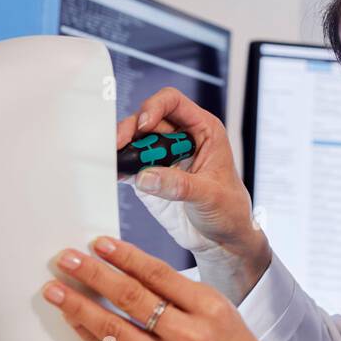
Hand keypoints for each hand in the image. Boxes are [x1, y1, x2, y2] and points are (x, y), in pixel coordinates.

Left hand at [43, 235, 316, 340]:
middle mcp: (189, 333)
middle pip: (131, 296)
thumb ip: (184, 296)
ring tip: (56, 291)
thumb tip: (137, 274)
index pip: (158, 273)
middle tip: (67, 259)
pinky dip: (93, 336)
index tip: (99, 243)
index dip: (124, 256)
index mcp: (210, 307)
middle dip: (93, 274)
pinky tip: (77, 322)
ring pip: (116, 327)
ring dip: (80, 306)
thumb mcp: (223, 313)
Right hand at [117, 87, 269, 301]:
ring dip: (121, 148)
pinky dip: (118, 167)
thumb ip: (180, 186)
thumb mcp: (210, 196)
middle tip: (117, 146)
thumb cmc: (229, 210)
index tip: (143, 125)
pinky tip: (112, 173)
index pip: (173, 102)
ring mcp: (163, 156)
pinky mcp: (149, 175)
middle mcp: (180, 138)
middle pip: (146, 119)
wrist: (222, 238)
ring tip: (111, 161)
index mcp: (203, 130)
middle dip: (129, 130)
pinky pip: (128, 164)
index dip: (154, 107)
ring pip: (133, 140)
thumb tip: (147, 176)